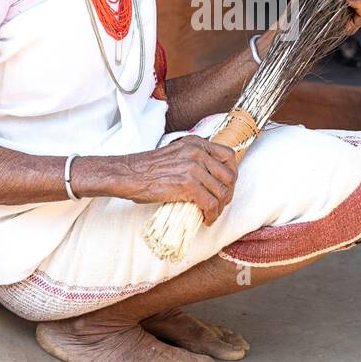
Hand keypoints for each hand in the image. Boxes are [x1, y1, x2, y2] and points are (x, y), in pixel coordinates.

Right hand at [114, 136, 238, 224]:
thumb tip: (210, 178)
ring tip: (211, 214)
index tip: (226, 186)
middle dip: (228, 193)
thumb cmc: (148, 169)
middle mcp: (198, 152)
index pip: (229, 155)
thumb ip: (194, 159)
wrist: (128, 175)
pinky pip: (211, 204)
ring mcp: (194, 167)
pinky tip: (205, 219)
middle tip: (220, 204)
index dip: (232, 174)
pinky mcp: (188, 184)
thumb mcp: (176, 154)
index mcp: (196, 142)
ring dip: (220, 208)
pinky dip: (211, 215)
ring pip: (222, 192)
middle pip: (229, 176)